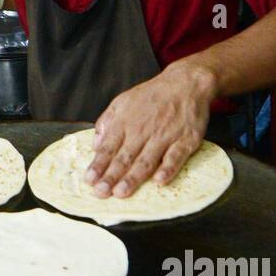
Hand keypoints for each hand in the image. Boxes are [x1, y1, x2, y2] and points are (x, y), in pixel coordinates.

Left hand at [84, 60, 217, 197]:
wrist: (186, 83)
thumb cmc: (153, 95)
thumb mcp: (122, 101)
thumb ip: (107, 122)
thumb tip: (95, 145)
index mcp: (125, 123)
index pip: (108, 147)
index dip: (98, 165)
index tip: (89, 180)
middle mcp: (142, 131)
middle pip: (124, 157)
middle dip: (111, 177)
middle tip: (101, 192)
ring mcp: (164, 136)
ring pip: (146, 160)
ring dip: (133, 178)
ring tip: (121, 192)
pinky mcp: (185, 140)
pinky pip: (175, 156)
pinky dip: (168, 168)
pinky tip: (159, 180)